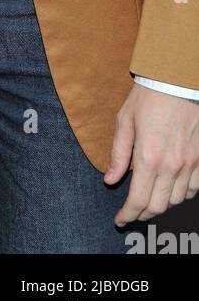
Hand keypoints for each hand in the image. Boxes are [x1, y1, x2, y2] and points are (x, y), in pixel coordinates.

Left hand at [105, 83, 198, 224]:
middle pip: (159, 206)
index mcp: (149, 157)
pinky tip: (170, 188)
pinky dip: (181, 194)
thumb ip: (118, 154)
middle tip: (132, 213)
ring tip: (149, 200)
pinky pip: (194, 189)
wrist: (177, 80)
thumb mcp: (124, 120)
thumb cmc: (148, 97)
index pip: (138, 199)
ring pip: (176, 200)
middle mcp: (172, 165)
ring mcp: (190, 163)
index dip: (128, 214)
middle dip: (143, 214)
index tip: (120, 219)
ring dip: (162, 205)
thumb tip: (110, 179)